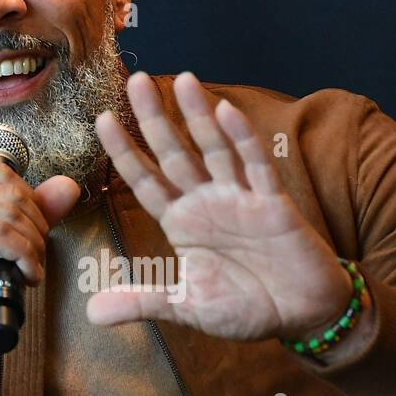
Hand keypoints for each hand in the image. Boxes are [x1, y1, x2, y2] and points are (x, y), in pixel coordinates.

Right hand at [0, 164, 80, 373]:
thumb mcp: (5, 245)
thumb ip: (34, 213)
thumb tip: (67, 185)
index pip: (3, 176)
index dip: (31, 206)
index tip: (33, 239)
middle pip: (11, 192)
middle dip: (36, 227)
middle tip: (34, 260)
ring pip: (10, 213)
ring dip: (32, 245)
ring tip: (30, 269)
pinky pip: (2, 234)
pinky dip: (24, 255)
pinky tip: (26, 275)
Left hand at [90, 71, 353, 342]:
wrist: (302, 315)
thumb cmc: (247, 307)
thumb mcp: (188, 307)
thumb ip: (144, 302)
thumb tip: (92, 315)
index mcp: (183, 223)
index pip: (146, 181)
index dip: (125, 152)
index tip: (102, 120)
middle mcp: (208, 202)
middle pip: (175, 154)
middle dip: (154, 120)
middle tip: (135, 81)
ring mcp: (241, 198)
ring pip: (215, 149)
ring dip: (199, 115)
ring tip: (183, 79)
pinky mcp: (274, 204)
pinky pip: (257, 167)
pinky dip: (243, 140)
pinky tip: (227, 112)